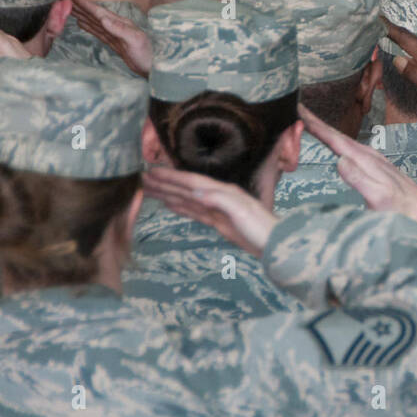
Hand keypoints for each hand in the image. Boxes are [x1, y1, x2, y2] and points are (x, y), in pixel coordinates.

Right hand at [71, 0, 151, 76]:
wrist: (154, 67)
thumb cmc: (147, 54)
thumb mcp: (134, 40)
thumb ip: (120, 29)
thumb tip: (103, 19)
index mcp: (121, 23)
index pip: (100, 12)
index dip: (87, 5)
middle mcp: (117, 27)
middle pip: (96, 15)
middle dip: (81, 7)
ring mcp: (115, 35)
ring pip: (95, 23)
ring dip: (83, 15)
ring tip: (70, 9)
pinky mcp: (115, 43)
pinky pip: (98, 32)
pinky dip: (89, 27)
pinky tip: (81, 24)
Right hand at [142, 167, 274, 256]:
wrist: (275, 245)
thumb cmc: (261, 227)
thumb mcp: (241, 211)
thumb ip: (219, 199)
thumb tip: (195, 190)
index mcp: (223, 191)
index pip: (191, 181)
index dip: (171, 177)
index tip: (151, 172)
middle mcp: (218, 197)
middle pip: (186, 187)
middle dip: (164, 183)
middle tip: (141, 179)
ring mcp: (217, 210)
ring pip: (187, 199)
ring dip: (168, 194)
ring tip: (149, 190)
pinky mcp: (218, 222)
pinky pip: (194, 212)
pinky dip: (181, 207)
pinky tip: (170, 204)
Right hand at [299, 105, 416, 221]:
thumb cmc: (403, 211)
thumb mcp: (379, 198)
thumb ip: (360, 179)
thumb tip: (340, 160)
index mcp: (366, 161)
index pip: (336, 139)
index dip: (315, 125)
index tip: (299, 109)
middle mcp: (370, 156)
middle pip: (337, 134)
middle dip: (317, 121)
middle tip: (297, 106)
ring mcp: (374, 160)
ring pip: (344, 140)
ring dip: (326, 130)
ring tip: (309, 121)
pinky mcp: (377, 167)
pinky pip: (351, 148)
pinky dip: (338, 141)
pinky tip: (336, 143)